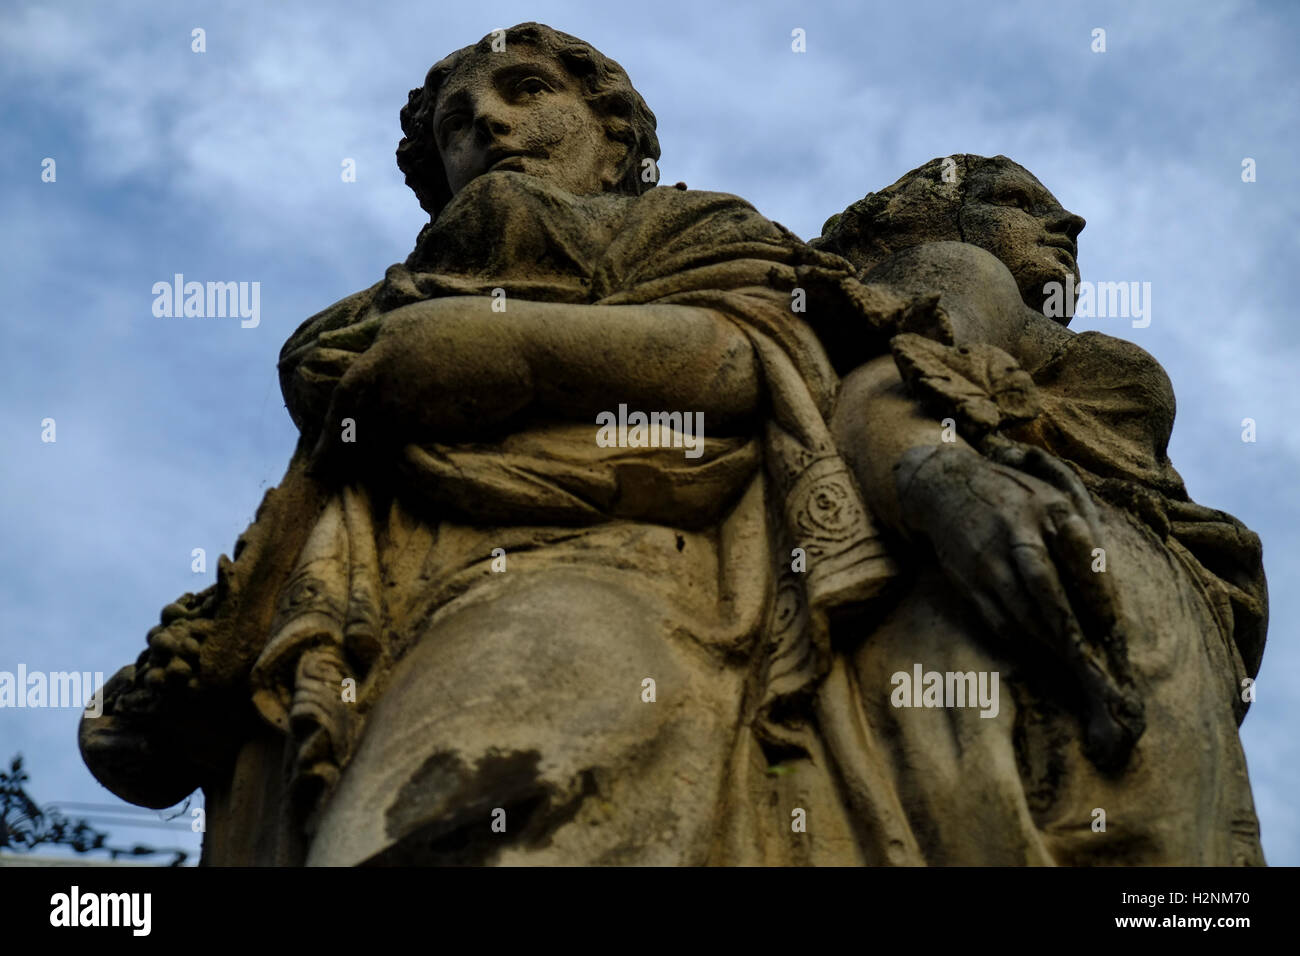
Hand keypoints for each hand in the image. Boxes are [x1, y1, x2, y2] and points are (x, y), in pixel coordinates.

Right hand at [896, 441, 1144, 769]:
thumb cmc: (1010, 494)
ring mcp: (988, 559)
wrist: (943, 486)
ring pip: (1021, 611)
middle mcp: (1016, 533)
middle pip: (1046, 589)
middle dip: (1072, 630)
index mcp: (1047, 509)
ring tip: (1073, 663)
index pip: (1080, 557)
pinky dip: (1022, 639)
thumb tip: (1108, 578)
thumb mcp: (1048, 494)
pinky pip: (998, 620)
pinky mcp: (969, 580)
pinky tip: (1039, 648)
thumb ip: (1078, 529)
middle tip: (1094, 662)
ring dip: (1050, 641)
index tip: (1114, 626)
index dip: (1098, 595)